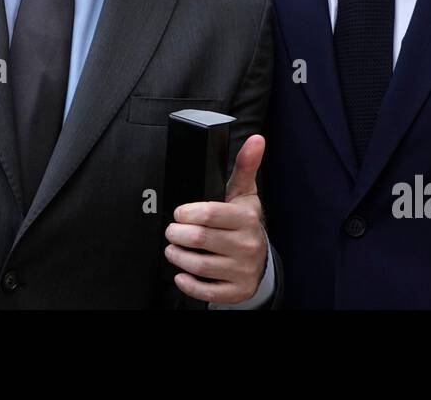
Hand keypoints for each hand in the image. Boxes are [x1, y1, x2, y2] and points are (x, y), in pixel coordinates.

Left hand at [164, 134, 267, 303]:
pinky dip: (189, 283)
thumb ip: (245, 165)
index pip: (211, 214)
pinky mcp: (236, 291)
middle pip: (200, 239)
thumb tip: (256, 139)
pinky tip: (182, 273)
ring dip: (178, 256)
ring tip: (172, 249)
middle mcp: (247, 245)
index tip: (179, 213)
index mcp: (247, 218)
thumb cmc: (244, 221)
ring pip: (200, 265)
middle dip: (176, 234)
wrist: (259, 259)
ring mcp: (242, 270)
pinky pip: (207, 291)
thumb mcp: (244, 193)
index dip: (187, 213)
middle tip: (170, 231)